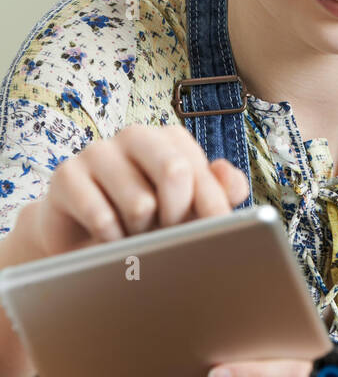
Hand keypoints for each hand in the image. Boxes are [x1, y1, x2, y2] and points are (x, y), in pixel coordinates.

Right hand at [15, 123, 249, 258]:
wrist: (82, 240)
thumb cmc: (144, 221)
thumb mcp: (187, 209)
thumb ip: (219, 193)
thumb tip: (230, 180)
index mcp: (169, 139)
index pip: (201, 169)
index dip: (212, 208)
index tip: (216, 234)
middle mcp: (135, 136)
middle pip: (174, 170)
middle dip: (178, 214)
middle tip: (169, 232)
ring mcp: (97, 152)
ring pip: (139, 203)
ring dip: (142, 233)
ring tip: (134, 234)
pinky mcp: (66, 175)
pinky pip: (102, 218)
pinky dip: (112, 240)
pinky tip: (109, 238)